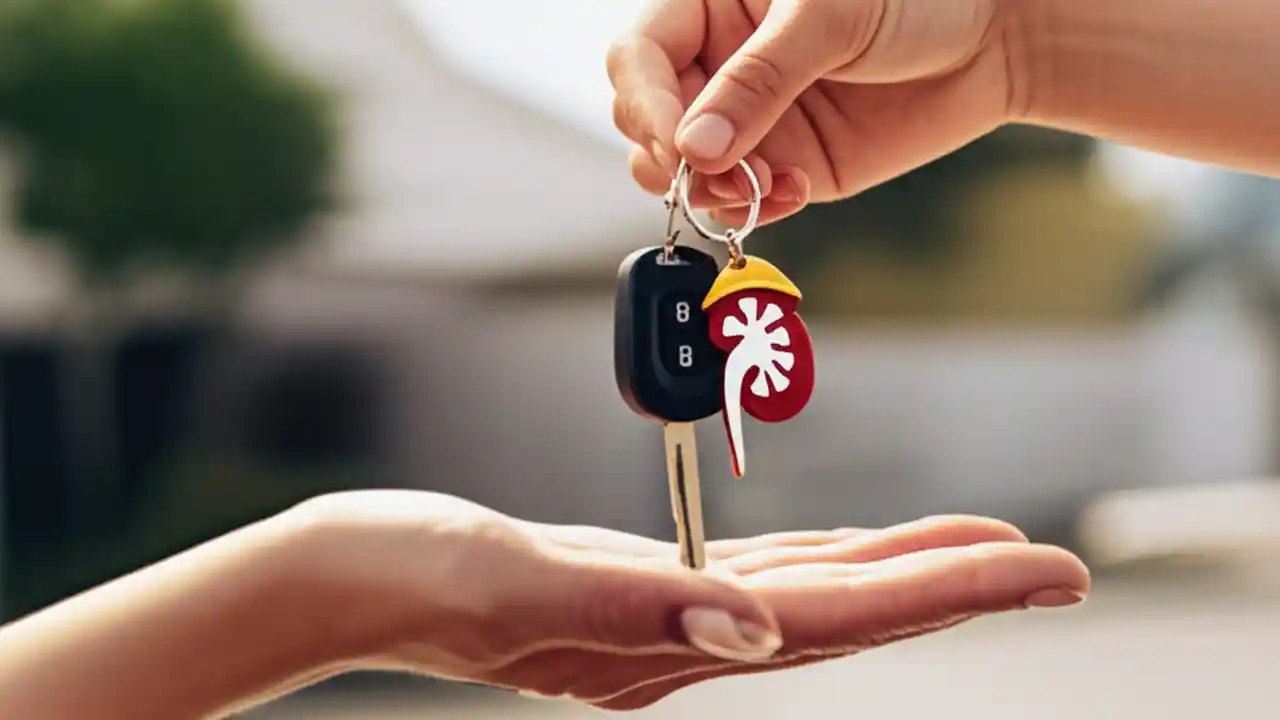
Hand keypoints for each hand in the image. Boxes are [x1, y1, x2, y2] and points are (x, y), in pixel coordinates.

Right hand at [292, 491, 1087, 709]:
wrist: (346, 579)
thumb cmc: (414, 571)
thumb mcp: (515, 579)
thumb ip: (636, 605)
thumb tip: (756, 626)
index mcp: (663, 641)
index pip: (837, 617)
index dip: (944, 590)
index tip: (1040, 568)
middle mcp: (681, 643)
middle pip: (850, 612)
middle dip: (957, 585)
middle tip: (1057, 563)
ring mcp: (663, 621)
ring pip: (817, 594)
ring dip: (904, 572)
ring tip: (983, 547)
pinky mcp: (639, 591)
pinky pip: (761, 575)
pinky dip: (828, 560)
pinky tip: (855, 548)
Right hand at [608, 0, 1012, 225]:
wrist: (994, 41)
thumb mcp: (828, 16)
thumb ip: (758, 80)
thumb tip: (696, 147)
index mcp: (710, 5)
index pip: (640, 56)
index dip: (647, 102)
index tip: (680, 143)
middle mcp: (719, 64)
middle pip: (648, 119)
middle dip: (671, 154)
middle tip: (716, 171)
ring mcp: (748, 121)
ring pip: (684, 172)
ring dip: (710, 190)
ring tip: (762, 183)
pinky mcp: (782, 166)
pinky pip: (738, 202)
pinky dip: (751, 210)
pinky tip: (790, 190)